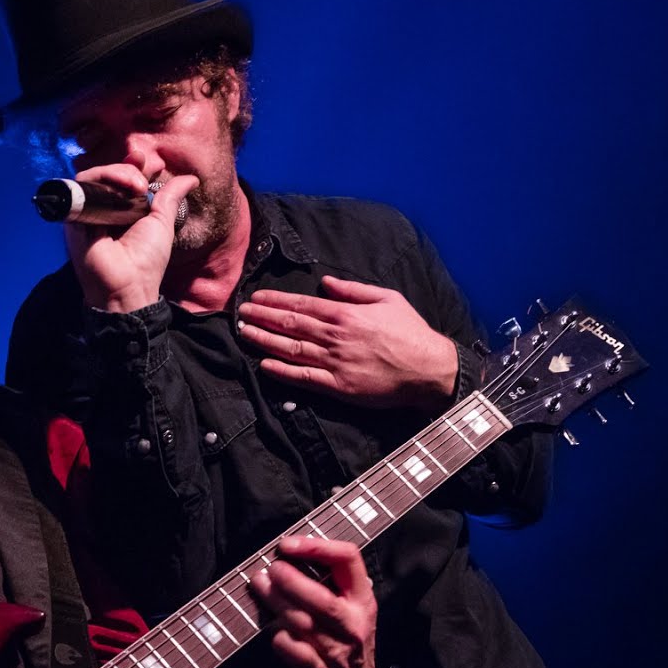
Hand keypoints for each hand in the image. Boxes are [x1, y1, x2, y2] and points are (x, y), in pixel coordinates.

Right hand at [63, 159, 198, 313]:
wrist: (128, 285)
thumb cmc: (146, 261)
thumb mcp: (162, 222)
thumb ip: (172, 197)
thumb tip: (191, 179)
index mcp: (123, 210)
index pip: (126, 178)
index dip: (138, 167)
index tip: (156, 165)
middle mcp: (104, 209)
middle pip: (110, 174)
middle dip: (130, 168)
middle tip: (146, 178)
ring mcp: (88, 212)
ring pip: (96, 176)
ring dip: (120, 173)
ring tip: (139, 187)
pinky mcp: (74, 215)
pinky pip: (83, 185)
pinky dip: (104, 179)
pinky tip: (125, 190)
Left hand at [236, 276, 457, 411]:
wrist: (428, 369)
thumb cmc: (411, 332)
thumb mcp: (388, 299)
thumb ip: (353, 290)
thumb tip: (326, 281)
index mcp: (346, 314)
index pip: (302, 305)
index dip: (275, 301)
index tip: (255, 298)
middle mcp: (336, 337)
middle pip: (290, 325)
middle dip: (262, 317)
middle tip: (239, 313)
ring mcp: (335, 363)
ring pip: (291, 349)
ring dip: (264, 340)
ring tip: (244, 333)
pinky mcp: (338, 386)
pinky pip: (304, 378)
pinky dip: (282, 371)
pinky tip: (264, 365)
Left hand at [248, 535, 376, 667]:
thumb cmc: (341, 644)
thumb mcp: (349, 613)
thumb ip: (329, 585)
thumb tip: (288, 554)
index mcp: (363, 601)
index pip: (349, 561)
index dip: (317, 546)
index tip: (287, 543)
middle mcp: (355, 624)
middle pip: (322, 598)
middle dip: (292, 580)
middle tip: (269, 568)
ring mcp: (338, 651)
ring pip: (304, 622)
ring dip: (277, 602)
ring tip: (258, 585)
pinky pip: (294, 650)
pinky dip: (280, 639)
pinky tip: (273, 632)